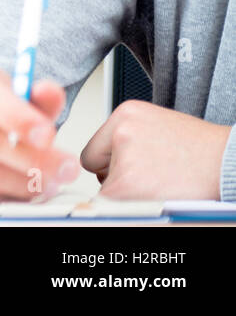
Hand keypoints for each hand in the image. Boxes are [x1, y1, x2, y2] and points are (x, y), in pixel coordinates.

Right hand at [0, 51, 79, 202]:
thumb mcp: (22, 98)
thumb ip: (40, 98)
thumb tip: (50, 92)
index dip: (15, 115)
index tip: (48, 135)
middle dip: (31, 158)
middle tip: (64, 169)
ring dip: (23, 182)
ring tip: (48, 183)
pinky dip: (3, 198)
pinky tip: (20, 191)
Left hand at [82, 100, 229, 199]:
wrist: (228, 164)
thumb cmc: (200, 151)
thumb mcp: (157, 127)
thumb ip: (128, 136)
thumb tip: (105, 158)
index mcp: (126, 113)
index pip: (96, 143)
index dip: (111, 160)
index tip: (130, 166)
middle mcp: (121, 130)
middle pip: (95, 163)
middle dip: (114, 175)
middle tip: (149, 175)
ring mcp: (123, 156)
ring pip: (104, 184)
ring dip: (125, 190)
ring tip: (159, 182)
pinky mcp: (127, 183)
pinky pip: (110, 201)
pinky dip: (129, 204)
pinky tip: (156, 194)